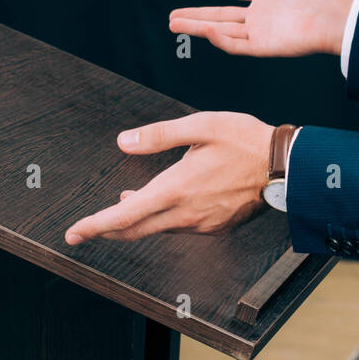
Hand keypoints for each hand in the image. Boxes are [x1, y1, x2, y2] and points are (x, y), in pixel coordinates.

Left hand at [64, 111, 273, 244]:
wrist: (285, 167)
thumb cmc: (245, 141)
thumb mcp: (200, 126)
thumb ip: (158, 135)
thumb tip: (123, 142)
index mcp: (176, 189)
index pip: (124, 217)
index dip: (95, 226)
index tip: (72, 233)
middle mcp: (186, 214)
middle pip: (134, 230)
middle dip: (106, 230)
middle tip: (85, 229)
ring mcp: (201, 224)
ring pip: (157, 229)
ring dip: (135, 220)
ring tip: (124, 204)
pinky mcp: (215, 227)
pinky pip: (179, 227)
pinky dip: (161, 219)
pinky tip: (162, 203)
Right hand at [168, 0, 354, 57]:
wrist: (335, 16)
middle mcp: (260, 14)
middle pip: (221, 16)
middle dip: (195, 16)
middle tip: (172, 17)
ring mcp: (260, 32)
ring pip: (221, 31)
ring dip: (197, 28)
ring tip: (174, 24)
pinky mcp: (263, 47)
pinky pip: (236, 45)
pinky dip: (218, 39)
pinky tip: (204, 30)